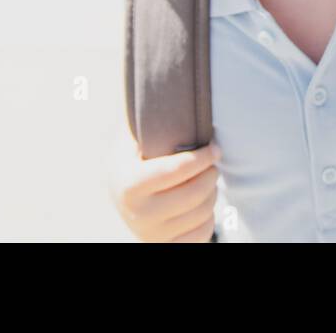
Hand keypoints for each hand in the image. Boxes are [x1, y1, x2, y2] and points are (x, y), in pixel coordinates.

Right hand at [107, 121, 220, 242]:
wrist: (120, 199)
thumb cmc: (132, 159)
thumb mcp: (129, 139)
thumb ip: (144, 119)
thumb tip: (162, 87)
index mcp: (128, 183)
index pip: (175, 170)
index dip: (201, 158)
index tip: (216, 148)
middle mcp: (137, 214)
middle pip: (194, 193)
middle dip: (211, 174)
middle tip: (213, 164)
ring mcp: (151, 235)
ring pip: (202, 213)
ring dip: (211, 194)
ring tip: (206, 180)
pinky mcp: (165, 248)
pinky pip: (202, 234)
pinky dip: (209, 217)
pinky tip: (200, 203)